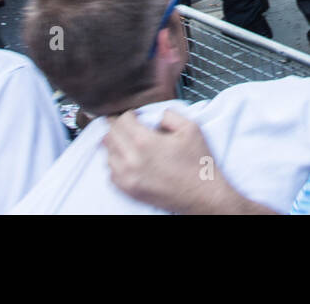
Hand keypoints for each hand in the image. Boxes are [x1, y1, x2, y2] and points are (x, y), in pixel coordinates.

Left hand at [105, 109, 235, 213]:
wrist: (201, 195)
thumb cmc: (197, 164)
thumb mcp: (191, 128)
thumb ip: (170, 115)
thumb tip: (156, 117)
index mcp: (145, 142)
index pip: (122, 120)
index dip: (129, 114)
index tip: (136, 115)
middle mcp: (131, 160)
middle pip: (110, 135)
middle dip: (118, 126)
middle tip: (128, 125)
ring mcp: (127, 177)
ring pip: (107, 153)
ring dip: (115, 144)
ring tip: (128, 141)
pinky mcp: (128, 190)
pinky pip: (111, 172)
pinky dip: (116, 163)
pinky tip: (127, 159)